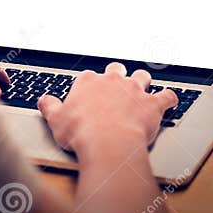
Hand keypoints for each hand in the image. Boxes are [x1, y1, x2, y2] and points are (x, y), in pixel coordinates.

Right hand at [37, 62, 177, 159]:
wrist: (108, 143)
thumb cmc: (81, 133)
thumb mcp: (56, 120)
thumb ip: (50, 107)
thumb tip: (43, 100)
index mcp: (88, 81)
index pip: (90, 76)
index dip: (91, 85)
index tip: (90, 94)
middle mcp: (112, 80)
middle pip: (117, 69)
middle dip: (118, 75)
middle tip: (116, 86)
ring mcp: (134, 90)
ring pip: (143, 76)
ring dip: (143, 81)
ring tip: (142, 88)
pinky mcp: (152, 104)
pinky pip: (167, 96)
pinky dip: (169, 98)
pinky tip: (170, 100)